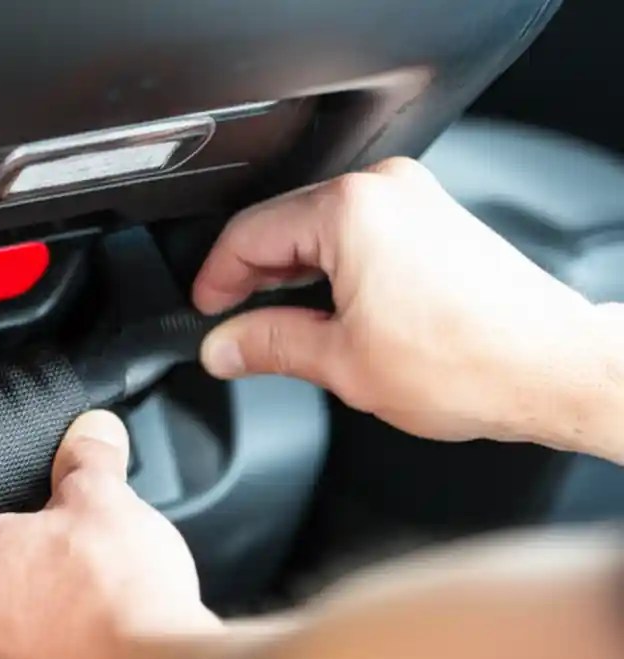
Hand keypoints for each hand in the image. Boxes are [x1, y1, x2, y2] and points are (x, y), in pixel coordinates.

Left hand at [0, 411, 221, 658]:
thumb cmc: (114, 603)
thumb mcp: (103, 497)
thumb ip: (87, 456)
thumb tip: (89, 434)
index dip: (5, 471)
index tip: (39, 468)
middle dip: (23, 530)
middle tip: (73, 519)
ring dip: (36, 585)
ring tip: (90, 574)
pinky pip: (21, 651)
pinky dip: (51, 633)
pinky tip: (94, 620)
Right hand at [193, 157, 623, 450]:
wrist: (553, 369)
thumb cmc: (469, 362)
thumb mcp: (341, 362)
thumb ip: (267, 345)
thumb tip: (223, 346)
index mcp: (349, 210)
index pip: (248, 234)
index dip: (215, 278)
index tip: (205, 311)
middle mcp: (383, 190)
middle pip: (283, 224)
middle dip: (252, 276)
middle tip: (231, 325)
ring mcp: (414, 199)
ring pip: (321, 228)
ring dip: (293, 273)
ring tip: (278, 325)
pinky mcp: (434, 218)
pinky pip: (360, 231)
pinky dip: (333, 266)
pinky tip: (326, 309)